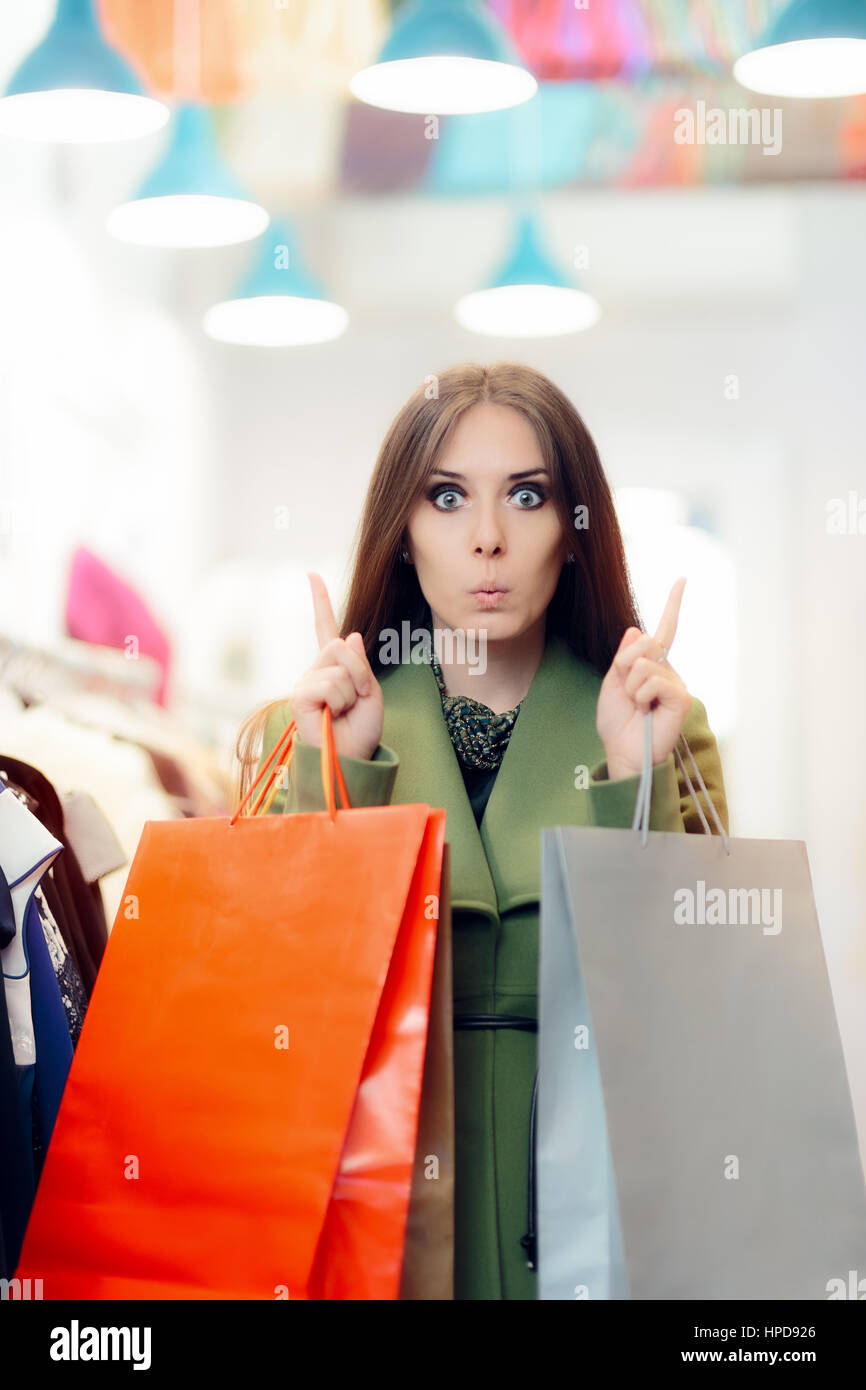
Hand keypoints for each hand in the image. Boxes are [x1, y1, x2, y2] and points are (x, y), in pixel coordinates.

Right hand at [287, 572, 383, 760]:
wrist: (350, 760)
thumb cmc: (360, 730)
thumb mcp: (371, 693)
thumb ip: (360, 664)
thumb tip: (351, 636)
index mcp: (333, 667)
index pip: (325, 628)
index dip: (319, 601)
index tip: (311, 575)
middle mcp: (315, 671)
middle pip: (340, 646)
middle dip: (359, 673)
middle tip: (355, 702)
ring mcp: (305, 682)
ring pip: (339, 666)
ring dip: (352, 691)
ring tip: (344, 712)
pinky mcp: (299, 696)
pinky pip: (330, 683)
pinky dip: (341, 699)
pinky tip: (332, 715)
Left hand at [596, 577, 691, 780]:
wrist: (622, 751)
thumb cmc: (617, 721)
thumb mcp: (612, 682)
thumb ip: (623, 657)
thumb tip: (637, 628)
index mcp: (652, 664)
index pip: (664, 629)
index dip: (673, 603)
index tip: (682, 579)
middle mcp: (668, 670)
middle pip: (645, 642)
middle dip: (624, 665)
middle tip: (627, 693)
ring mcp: (676, 682)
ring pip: (645, 664)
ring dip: (631, 686)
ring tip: (637, 706)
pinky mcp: (682, 696)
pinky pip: (653, 681)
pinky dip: (641, 696)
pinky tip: (646, 711)